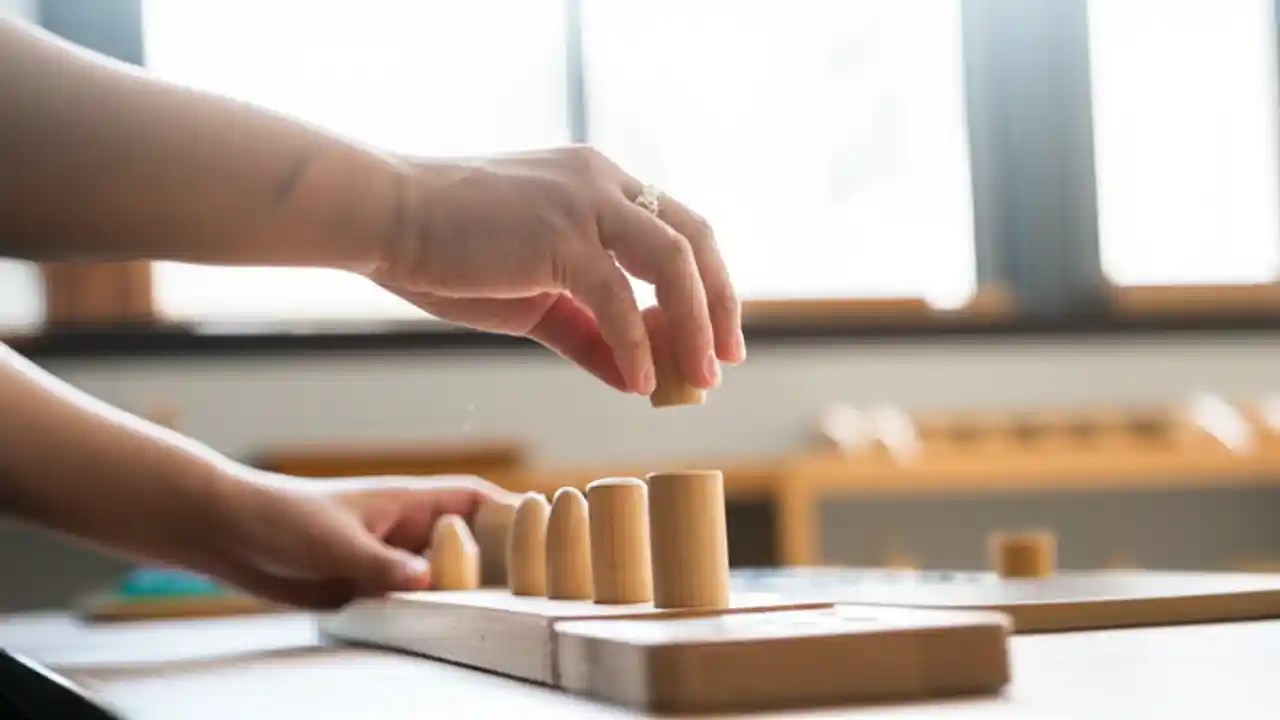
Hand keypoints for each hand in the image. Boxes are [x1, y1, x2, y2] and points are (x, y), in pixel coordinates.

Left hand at [203, 473, 513, 608]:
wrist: (229, 532)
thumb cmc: (282, 517)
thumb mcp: (335, 541)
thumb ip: (381, 563)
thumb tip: (427, 580)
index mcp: (405, 501)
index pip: (471, 498)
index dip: (509, 509)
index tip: (544, 529)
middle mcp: (402, 530)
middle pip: (463, 543)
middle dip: (493, 562)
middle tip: (527, 591)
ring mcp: (384, 559)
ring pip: (436, 577)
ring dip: (456, 594)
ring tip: (490, 620)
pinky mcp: (362, 586)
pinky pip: (404, 602)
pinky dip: (421, 615)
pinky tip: (437, 635)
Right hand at [373, 147, 745, 393]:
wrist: (383, 219)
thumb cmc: (449, 253)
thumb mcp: (534, 300)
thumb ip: (590, 335)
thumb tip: (636, 379)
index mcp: (598, 184)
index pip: (678, 227)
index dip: (707, 282)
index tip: (717, 333)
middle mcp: (601, 183)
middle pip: (694, 238)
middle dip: (720, 302)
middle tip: (728, 358)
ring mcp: (583, 203)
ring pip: (673, 263)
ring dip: (696, 326)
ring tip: (701, 377)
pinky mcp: (559, 236)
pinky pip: (617, 299)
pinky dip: (638, 344)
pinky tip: (641, 382)